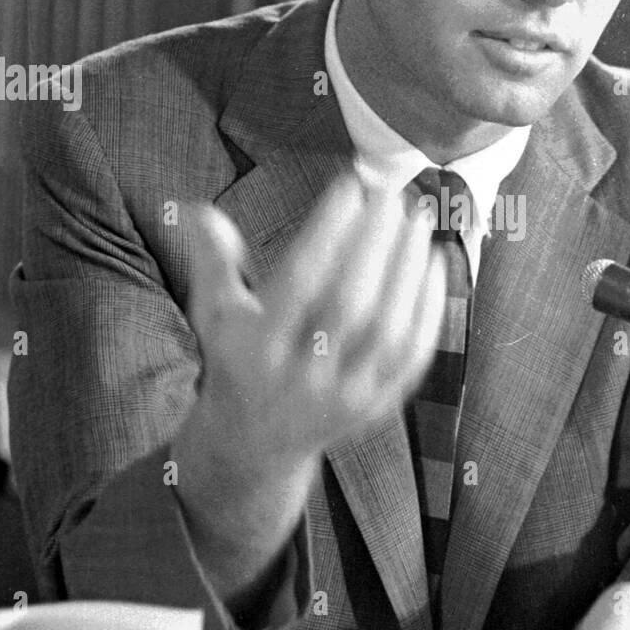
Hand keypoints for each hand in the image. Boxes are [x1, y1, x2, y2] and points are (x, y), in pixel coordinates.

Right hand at [170, 175, 445, 594]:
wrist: (254, 443)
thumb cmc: (237, 358)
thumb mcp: (213, 314)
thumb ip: (212, 260)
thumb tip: (195, 208)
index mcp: (255, 351)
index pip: (299, 283)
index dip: (327, 232)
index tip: (351, 186)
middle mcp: (301, 379)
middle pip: (350, 305)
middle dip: (375, 244)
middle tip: (392, 195)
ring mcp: (344, 397)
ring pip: (388, 330)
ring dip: (408, 270)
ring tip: (417, 220)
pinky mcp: (377, 407)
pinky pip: (413, 356)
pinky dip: (429, 308)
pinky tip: (434, 264)